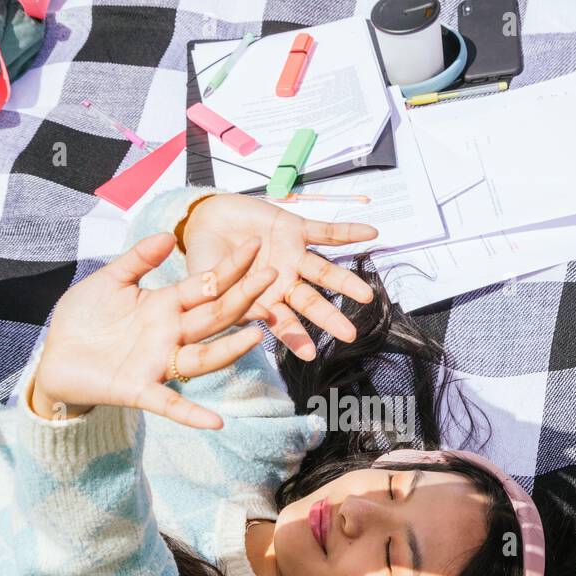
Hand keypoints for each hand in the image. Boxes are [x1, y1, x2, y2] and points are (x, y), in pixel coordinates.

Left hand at [31, 234, 275, 428]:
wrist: (54, 356)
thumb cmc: (83, 318)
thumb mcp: (110, 280)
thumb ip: (138, 259)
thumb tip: (169, 235)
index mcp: (164, 305)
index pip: (205, 285)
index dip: (230, 267)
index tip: (255, 247)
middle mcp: (170, 334)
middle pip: (214, 317)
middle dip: (243, 297)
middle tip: (272, 275)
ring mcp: (158, 363)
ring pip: (203, 358)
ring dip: (229, 351)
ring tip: (255, 336)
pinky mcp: (139, 390)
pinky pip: (170, 404)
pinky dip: (191, 414)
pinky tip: (215, 423)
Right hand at [182, 193, 377, 359]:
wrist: (204, 220)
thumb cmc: (206, 257)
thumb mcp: (212, 284)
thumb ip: (235, 299)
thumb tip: (263, 317)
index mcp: (264, 299)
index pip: (284, 323)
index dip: (296, 339)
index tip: (311, 355)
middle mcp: (284, 280)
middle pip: (311, 302)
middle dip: (329, 318)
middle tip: (350, 334)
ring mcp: (293, 255)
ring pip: (324, 270)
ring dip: (345, 281)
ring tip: (366, 294)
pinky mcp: (295, 228)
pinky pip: (326, 231)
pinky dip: (347, 232)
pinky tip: (370, 234)